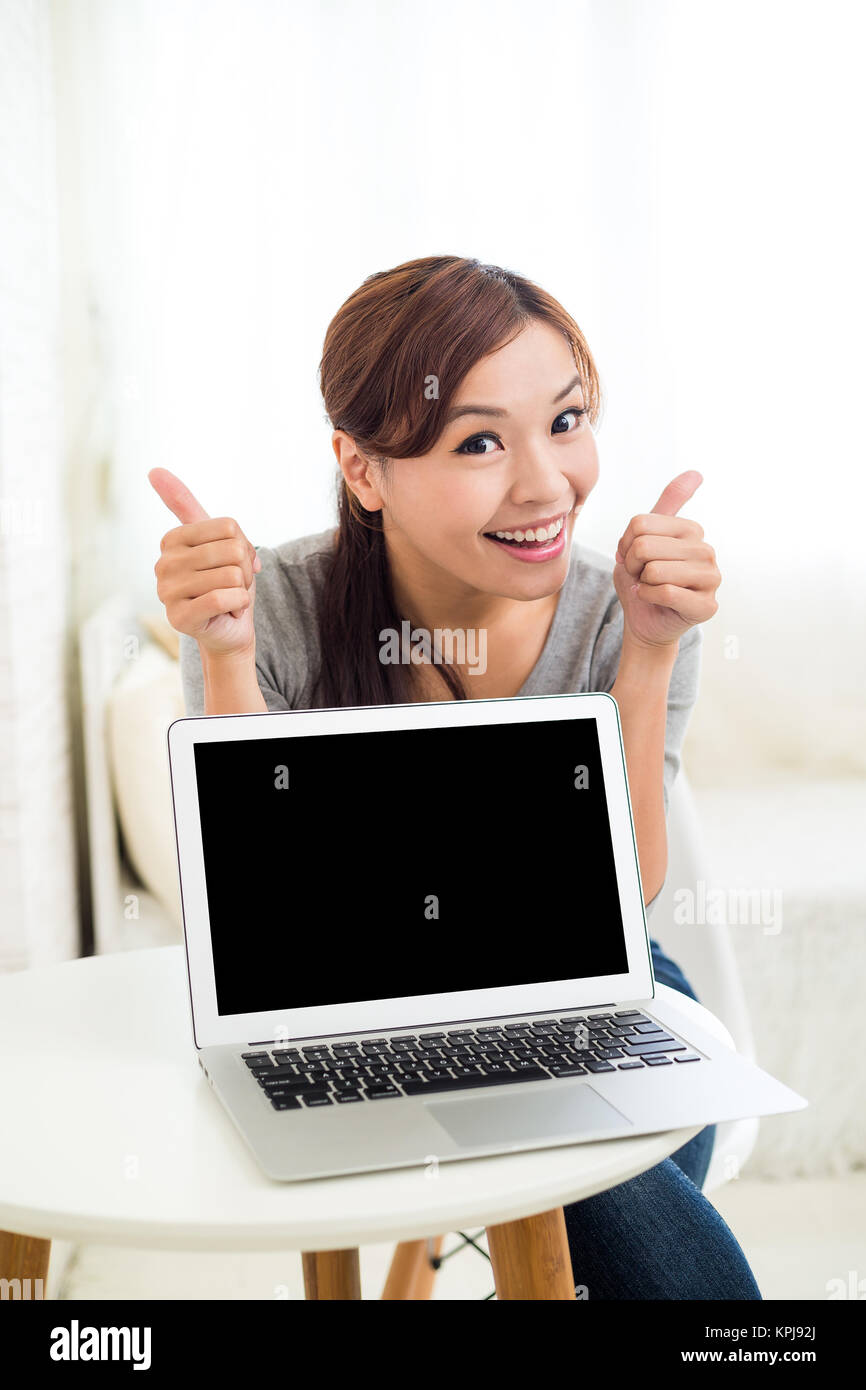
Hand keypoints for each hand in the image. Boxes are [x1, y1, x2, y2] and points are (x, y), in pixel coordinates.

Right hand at [149, 468, 261, 657]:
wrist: (230, 629)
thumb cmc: (226, 583)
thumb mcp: (217, 539)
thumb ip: (188, 505)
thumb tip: (153, 470)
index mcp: (172, 540)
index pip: (228, 527)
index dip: (243, 546)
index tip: (232, 563)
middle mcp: (163, 563)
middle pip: (232, 550)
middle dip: (244, 571)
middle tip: (233, 586)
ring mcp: (167, 592)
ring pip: (232, 575)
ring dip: (242, 590)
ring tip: (229, 599)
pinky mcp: (179, 618)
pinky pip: (226, 598)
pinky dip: (239, 606)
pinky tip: (227, 613)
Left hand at [613, 471, 720, 648]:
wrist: (644, 620)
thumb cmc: (642, 580)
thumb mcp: (644, 537)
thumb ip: (666, 506)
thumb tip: (697, 472)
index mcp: (691, 530)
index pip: (639, 525)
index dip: (626, 546)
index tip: (635, 559)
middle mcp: (706, 550)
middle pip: (644, 546)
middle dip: (632, 566)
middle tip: (641, 577)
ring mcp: (711, 578)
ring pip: (655, 570)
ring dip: (641, 583)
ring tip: (649, 588)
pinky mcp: (708, 605)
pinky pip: (665, 592)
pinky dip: (648, 597)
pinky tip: (654, 601)